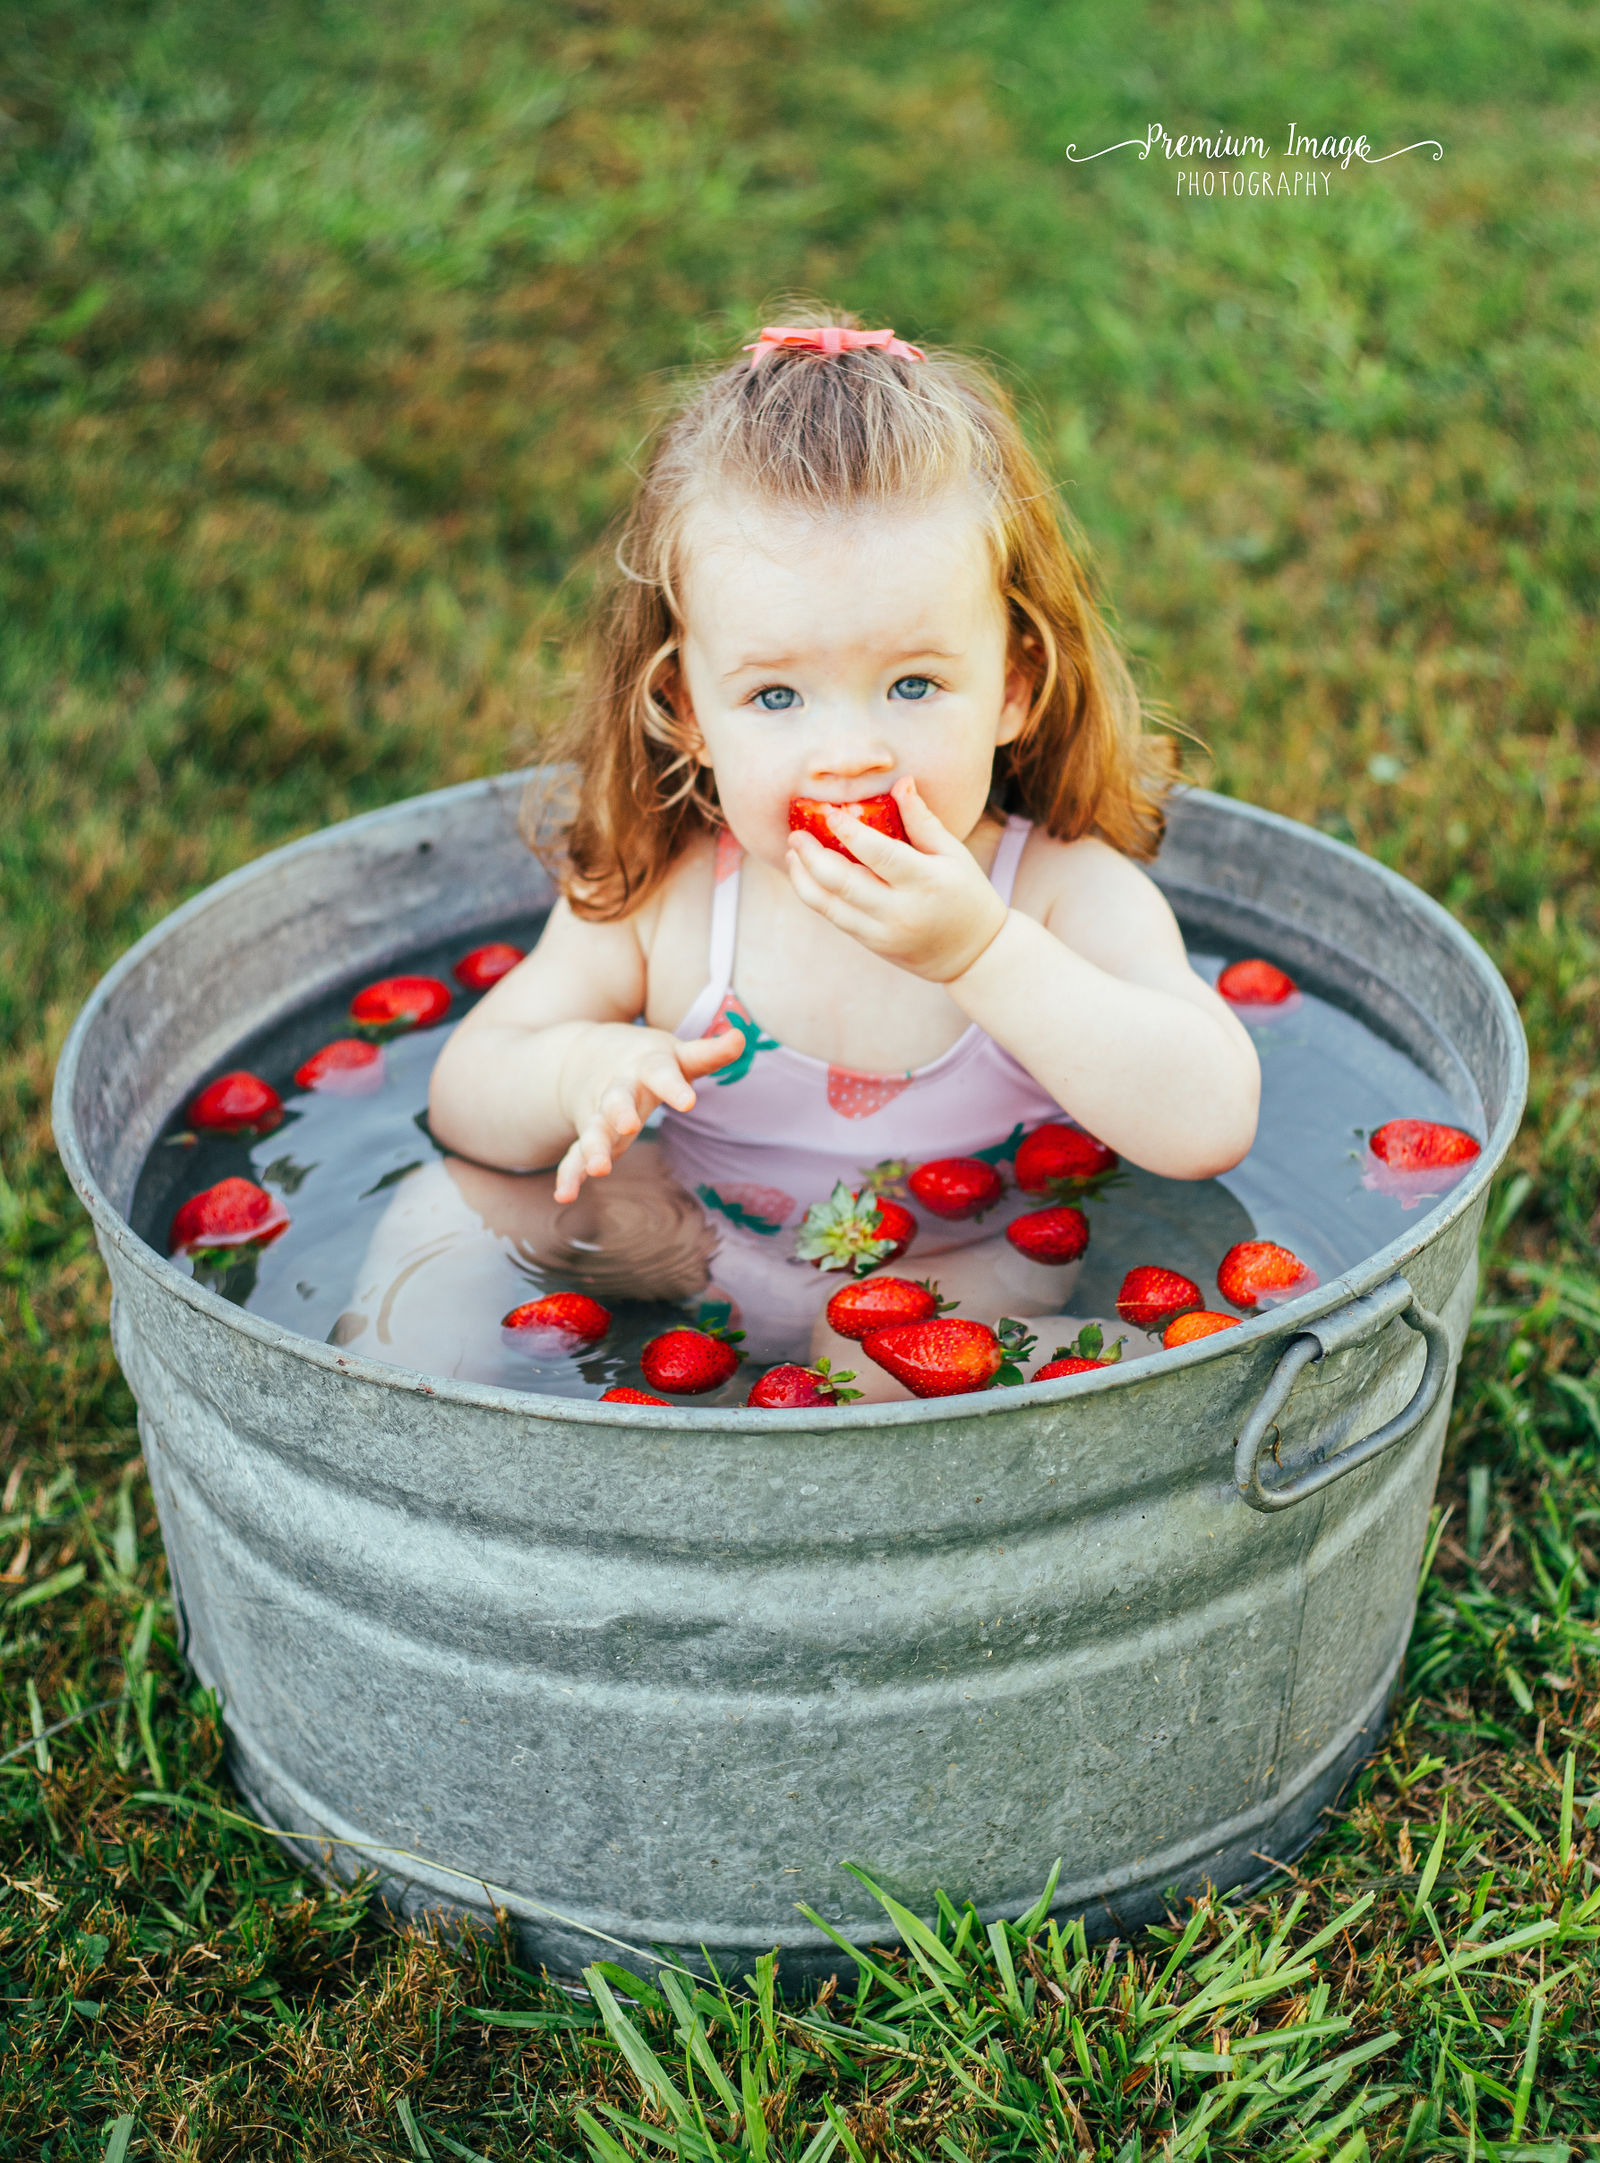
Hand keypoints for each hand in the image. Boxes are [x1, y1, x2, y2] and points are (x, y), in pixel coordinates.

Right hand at [553, 1022, 744, 1202]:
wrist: (587, 1056)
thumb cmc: (647, 1060)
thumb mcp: (677, 1054)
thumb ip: (708, 1052)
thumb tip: (742, 1037)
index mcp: (647, 1067)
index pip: (663, 1074)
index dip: (675, 1087)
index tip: (688, 1103)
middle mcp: (620, 1089)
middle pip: (618, 1099)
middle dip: (621, 1111)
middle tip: (629, 1126)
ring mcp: (600, 1112)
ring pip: (595, 1128)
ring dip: (594, 1147)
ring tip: (598, 1169)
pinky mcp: (588, 1133)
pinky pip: (574, 1154)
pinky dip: (570, 1174)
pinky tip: (565, 1195)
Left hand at [785, 777, 1008, 981]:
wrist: (972, 953)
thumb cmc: (966, 894)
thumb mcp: (954, 854)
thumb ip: (923, 821)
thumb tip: (901, 782)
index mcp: (926, 882)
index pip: (881, 855)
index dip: (851, 833)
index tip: (830, 813)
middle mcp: (901, 911)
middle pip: (844, 882)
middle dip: (813, 856)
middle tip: (796, 834)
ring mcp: (883, 932)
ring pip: (830, 905)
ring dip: (804, 878)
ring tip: (793, 854)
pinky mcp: (872, 944)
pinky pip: (835, 918)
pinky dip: (816, 896)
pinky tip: (806, 876)